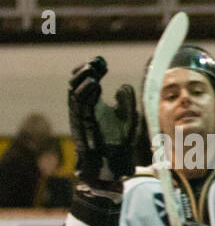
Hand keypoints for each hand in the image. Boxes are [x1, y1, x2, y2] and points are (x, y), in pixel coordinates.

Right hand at [68, 57, 140, 185]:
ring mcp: (80, 117)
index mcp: (94, 106)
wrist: (114, 163)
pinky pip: (79, 106)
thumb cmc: (121, 143)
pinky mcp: (79, 125)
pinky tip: (94, 84)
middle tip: (96, 62)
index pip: (87, 83)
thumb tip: (123, 86)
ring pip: (75, 93)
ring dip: (83, 79)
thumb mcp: (129, 118)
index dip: (92, 71)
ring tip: (93, 70)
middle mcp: (84, 109)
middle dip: (84, 72)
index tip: (102, 62)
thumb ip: (127, 102)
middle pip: (77, 85)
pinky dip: (85, 94)